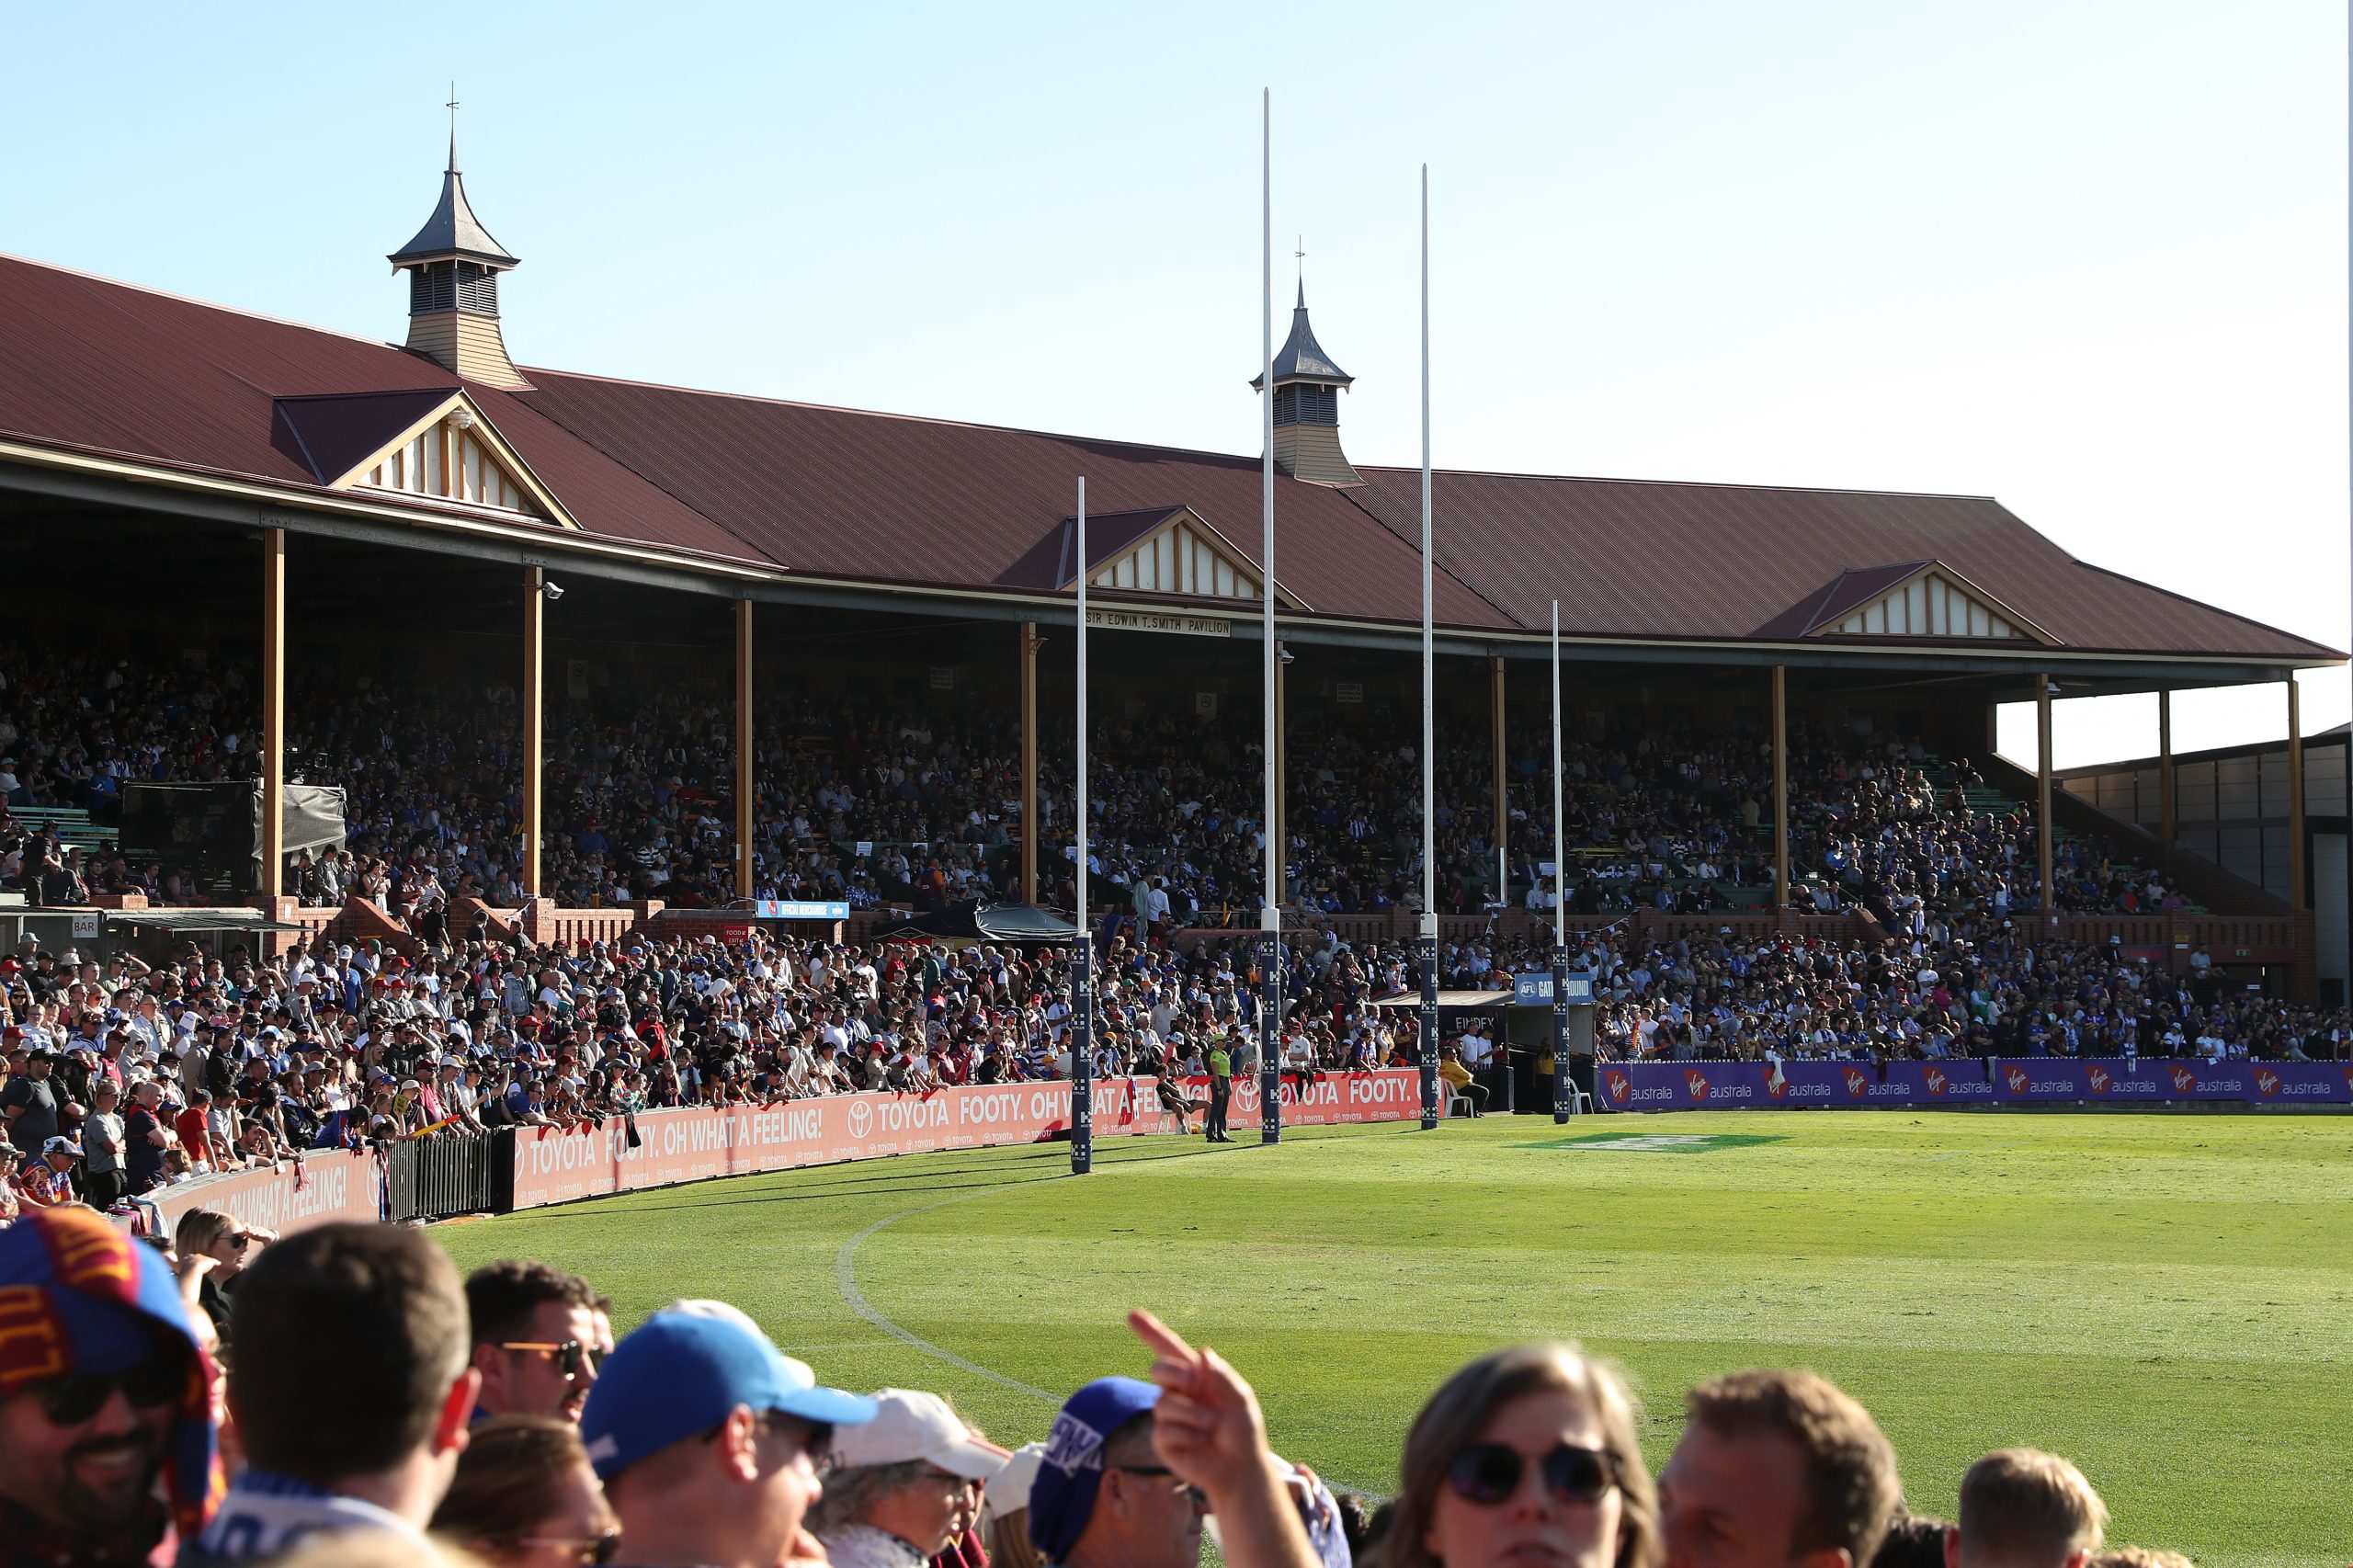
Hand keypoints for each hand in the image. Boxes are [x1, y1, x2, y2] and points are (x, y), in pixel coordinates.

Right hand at [1126, 1309, 1273, 1499]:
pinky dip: (1187, 1435)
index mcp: (1197, 1377)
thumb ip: (1222, 1376)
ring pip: (1163, 1402)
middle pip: (1159, 1369)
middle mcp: (1179, 1393)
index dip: (1150, 1331)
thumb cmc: (1242, 1432)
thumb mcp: (1240, 1400)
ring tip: (1211, 1425)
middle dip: (1172, 1372)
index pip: (1169, 1350)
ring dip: (1191, 1413)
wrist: (1239, 1469)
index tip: (1132, 1315)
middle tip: (1192, 1382)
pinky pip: (1164, 1430)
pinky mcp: (1162, 1442)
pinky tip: (1200, 1443)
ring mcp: (1169, 1417)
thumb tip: (1204, 1352)